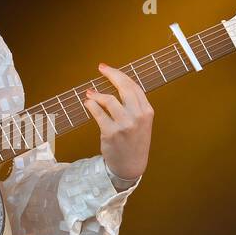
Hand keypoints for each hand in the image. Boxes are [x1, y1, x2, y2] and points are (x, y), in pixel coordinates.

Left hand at [83, 63, 152, 181]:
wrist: (130, 166)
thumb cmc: (134, 142)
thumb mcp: (141, 122)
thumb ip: (134, 105)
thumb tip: (117, 83)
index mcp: (147, 112)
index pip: (133, 87)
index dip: (120, 75)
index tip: (108, 69)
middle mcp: (138, 117)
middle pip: (124, 88)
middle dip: (111, 74)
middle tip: (101, 68)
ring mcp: (124, 125)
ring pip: (109, 100)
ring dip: (97, 94)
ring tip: (90, 94)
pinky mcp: (111, 133)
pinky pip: (98, 113)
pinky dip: (91, 105)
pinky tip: (88, 103)